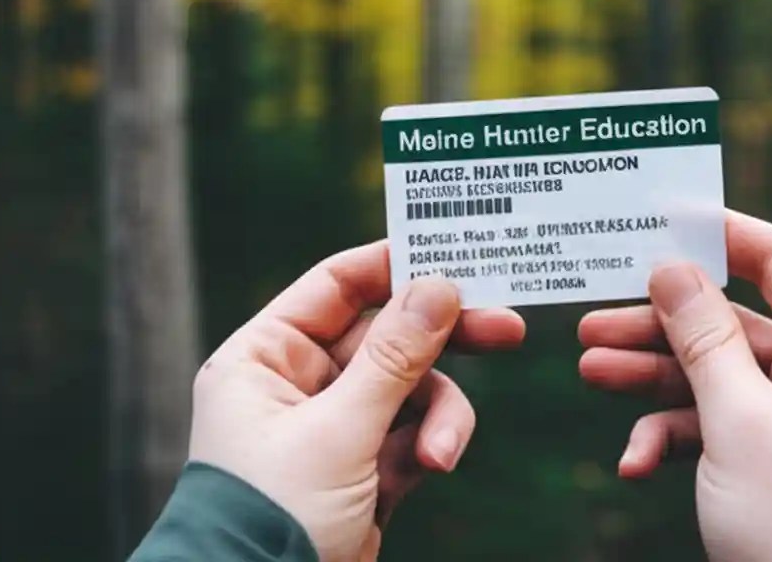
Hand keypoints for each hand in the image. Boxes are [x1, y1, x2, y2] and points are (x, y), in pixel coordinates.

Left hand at [190, 241, 524, 560]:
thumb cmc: (272, 517)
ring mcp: (331, 429)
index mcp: (264, 358)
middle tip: (507, 328)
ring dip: (439, 413)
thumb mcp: (339, 431)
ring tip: (445, 452)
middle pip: (386, 336)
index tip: (457, 255)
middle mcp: (294, 385)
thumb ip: (394, 358)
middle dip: (445, 340)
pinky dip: (431, 445)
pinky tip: (436, 465)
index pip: (338, 287)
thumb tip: (438, 286)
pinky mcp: (361, 470)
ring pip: (410, 390)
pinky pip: (412, 435)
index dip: (396, 267)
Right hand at [579, 211, 771, 560]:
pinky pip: (718, 424)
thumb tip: (671, 267)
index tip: (659, 220)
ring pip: (716, 372)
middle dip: (660, 326)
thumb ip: (700, 337)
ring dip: (653, 378)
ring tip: (590, 371)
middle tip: (592, 323)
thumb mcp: (738, 419)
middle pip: (732, 321)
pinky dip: (674, 437)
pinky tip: (634, 461)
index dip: (719, 236)